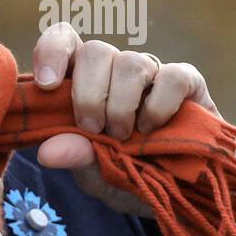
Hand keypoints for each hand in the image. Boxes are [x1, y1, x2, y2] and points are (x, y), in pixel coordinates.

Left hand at [30, 22, 222, 217]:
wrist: (180, 193)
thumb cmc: (130, 176)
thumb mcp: (96, 175)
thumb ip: (76, 158)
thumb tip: (47, 151)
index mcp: (85, 82)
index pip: (64, 41)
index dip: (52, 51)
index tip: (47, 85)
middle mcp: (116, 70)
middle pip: (95, 51)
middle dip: (89, 95)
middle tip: (94, 129)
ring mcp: (152, 73)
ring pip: (130, 62)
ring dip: (122, 106)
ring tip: (123, 137)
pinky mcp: (188, 82)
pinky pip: (172, 77)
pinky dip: (159, 106)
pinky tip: (153, 129)